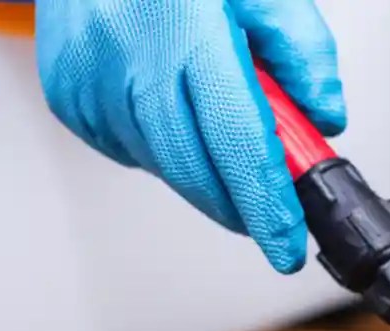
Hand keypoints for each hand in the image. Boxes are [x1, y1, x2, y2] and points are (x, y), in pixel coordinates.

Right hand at [35, 0, 345, 272]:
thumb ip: (304, 52)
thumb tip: (322, 121)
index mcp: (188, 28)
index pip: (236, 139)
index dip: (264, 202)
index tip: (286, 243)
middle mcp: (131, 55)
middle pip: (193, 169)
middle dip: (238, 206)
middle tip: (270, 215)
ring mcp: (91, 79)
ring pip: (161, 167)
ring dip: (202, 172)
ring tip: (216, 127)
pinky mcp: (67, 95)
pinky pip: (128, 151)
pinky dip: (162, 150)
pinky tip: (171, 110)